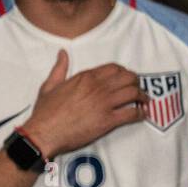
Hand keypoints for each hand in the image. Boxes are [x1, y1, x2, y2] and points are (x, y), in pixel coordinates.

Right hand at [22, 50, 146, 157]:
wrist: (44, 132)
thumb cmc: (45, 111)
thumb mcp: (49, 85)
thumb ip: (59, 68)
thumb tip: (62, 53)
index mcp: (85, 77)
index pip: (114, 68)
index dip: (124, 72)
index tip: (126, 78)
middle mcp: (98, 88)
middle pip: (128, 78)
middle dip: (136, 83)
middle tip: (137, 89)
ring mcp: (104, 104)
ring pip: (134, 93)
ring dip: (142, 97)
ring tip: (143, 101)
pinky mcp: (108, 121)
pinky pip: (132, 113)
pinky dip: (141, 114)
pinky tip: (142, 115)